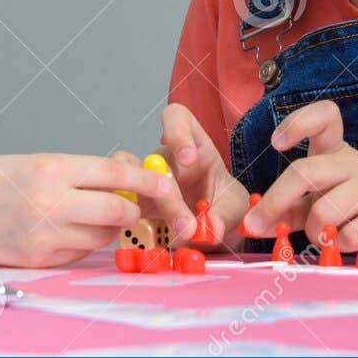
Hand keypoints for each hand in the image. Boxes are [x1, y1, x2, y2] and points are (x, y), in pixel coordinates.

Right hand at [0, 153, 176, 267]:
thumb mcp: (37, 163)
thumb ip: (80, 175)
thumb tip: (128, 186)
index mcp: (52, 168)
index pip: (115, 174)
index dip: (147, 181)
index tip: (168, 184)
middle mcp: (51, 201)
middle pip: (119, 211)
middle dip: (131, 211)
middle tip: (130, 208)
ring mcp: (44, 235)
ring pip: (102, 236)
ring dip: (104, 229)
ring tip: (81, 217)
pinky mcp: (38, 259)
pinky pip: (78, 254)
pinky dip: (79, 245)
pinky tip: (58, 233)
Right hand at [114, 103, 250, 246]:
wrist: (211, 228)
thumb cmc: (223, 205)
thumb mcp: (235, 207)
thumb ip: (226, 215)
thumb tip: (211, 229)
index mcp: (191, 144)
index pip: (176, 118)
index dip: (177, 132)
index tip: (188, 158)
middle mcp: (163, 159)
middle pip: (154, 164)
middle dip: (170, 199)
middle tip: (188, 227)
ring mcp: (143, 181)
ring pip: (131, 184)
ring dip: (147, 211)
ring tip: (170, 235)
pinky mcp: (133, 204)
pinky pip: (121, 206)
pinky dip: (132, 224)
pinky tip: (150, 239)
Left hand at [240, 99, 357, 260]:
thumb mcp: (321, 204)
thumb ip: (289, 209)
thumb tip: (251, 222)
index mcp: (337, 152)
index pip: (325, 116)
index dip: (298, 122)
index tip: (277, 143)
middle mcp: (357, 162)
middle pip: (306, 172)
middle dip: (275, 202)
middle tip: (256, 226)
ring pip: (325, 211)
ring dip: (315, 233)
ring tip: (327, 237)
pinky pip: (350, 234)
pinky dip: (341, 247)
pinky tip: (353, 244)